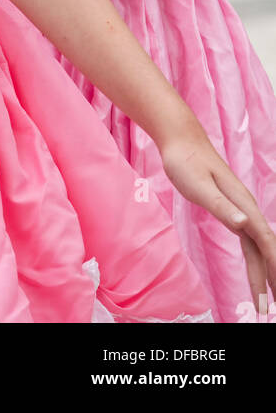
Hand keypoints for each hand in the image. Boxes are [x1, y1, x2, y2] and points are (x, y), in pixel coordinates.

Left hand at [159, 124, 275, 313]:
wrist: (181, 140)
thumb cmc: (186, 161)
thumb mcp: (199, 186)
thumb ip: (221, 206)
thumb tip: (242, 224)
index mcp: (243, 204)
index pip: (265, 241)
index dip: (273, 266)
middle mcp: (246, 208)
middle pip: (266, 249)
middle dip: (272, 277)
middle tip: (272, 308)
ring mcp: (241, 209)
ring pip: (258, 248)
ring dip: (265, 273)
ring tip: (267, 300)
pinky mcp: (231, 209)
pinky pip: (249, 242)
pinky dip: (255, 260)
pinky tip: (257, 272)